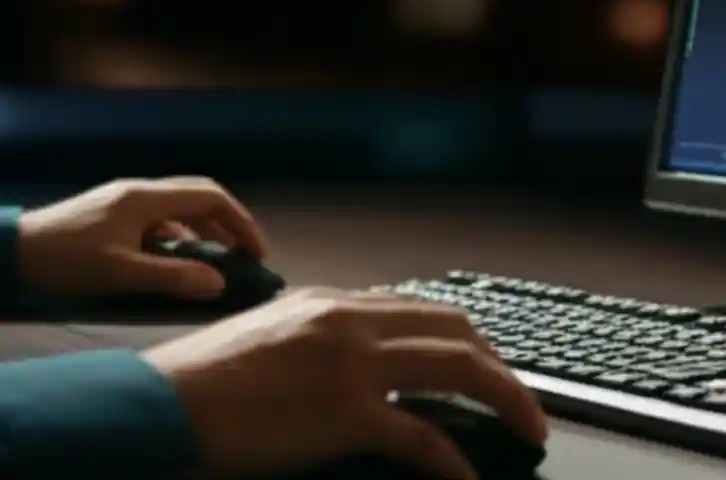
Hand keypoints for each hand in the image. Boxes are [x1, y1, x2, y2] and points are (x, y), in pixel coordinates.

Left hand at [17, 177, 266, 299]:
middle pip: (199, 199)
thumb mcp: (120, 273)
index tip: (255, 252)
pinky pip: (158, 223)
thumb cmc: (65, 261)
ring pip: (178, 212)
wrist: (8, 253)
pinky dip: (178, 241)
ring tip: (215, 264)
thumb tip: (220, 283)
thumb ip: (173, 277)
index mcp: (147, 198)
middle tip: (244, 257)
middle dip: (228, 226)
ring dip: (203, 235)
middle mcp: (140, 193)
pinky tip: (174, 264)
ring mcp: (124, 203)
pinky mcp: (111, 217)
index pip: (211, 197)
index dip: (240, 222)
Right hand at [143, 287, 547, 478]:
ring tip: (529, 427)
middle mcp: (351, 320)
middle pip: (456, 329)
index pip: (421, 310)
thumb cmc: (203, 381)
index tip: (487, 363)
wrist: (158, 404)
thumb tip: (363, 364)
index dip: (465, 338)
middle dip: (499, 364)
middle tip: (521, 397)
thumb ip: (322, 339)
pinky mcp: (346, 412)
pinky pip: (424, 437)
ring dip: (506, 398)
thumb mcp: (272, 336)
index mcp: (333, 302)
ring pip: (461, 368)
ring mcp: (353, 363)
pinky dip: (454, 462)